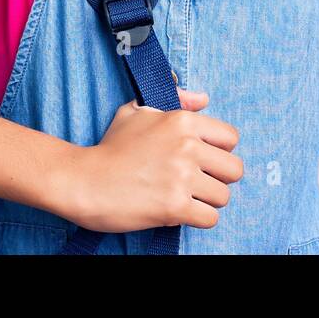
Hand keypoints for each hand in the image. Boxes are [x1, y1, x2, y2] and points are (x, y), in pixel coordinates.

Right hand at [62, 87, 243, 234]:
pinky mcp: (175, 206)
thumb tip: (203, 98)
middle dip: (218, 178)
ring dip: (207, 201)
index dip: (220, 151)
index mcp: (181, 121)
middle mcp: (187, 146)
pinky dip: (198, 219)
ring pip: (224, 196)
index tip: (204, 159)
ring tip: (186, 197)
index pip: (231, 137)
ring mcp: (182, 177)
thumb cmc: (110, 147)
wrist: (84, 180)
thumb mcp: (136, 110)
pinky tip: (180, 212)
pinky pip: (210, 218)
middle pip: (234, 169)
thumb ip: (175, 100)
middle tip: (197, 182)